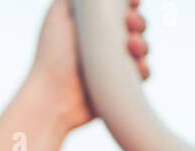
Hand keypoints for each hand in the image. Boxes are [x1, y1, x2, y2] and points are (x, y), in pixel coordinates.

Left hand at [29, 0, 149, 133]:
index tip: (132, 3)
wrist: (52, 97)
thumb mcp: (58, 14)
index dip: (131, 5)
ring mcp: (112, 67)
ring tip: (131, 45)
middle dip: (138, 22)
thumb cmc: (51, 56)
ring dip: (142, 44)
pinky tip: (137, 65)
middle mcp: (103, 47)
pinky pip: (141, 75)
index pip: (121, 12)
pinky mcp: (118, 87)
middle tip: (129, 22)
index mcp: (92, 29)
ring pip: (141, 49)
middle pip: (135, 27)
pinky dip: (143, 69)